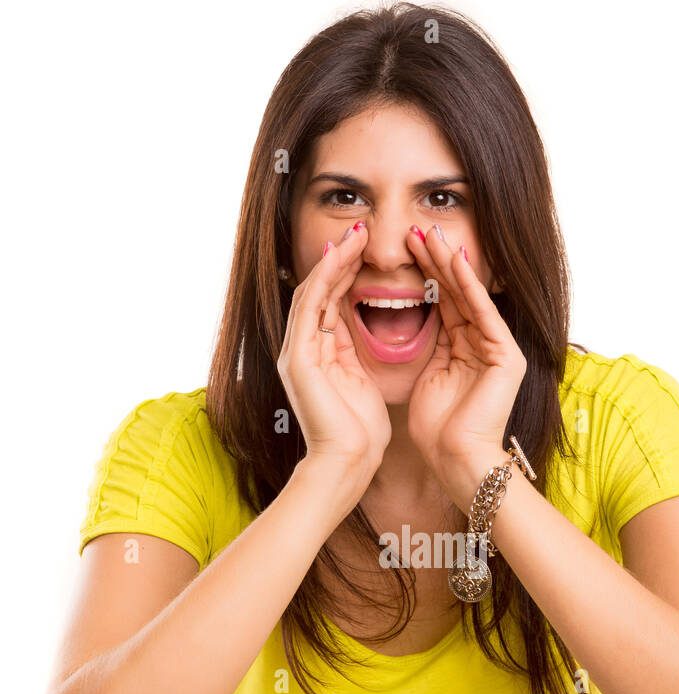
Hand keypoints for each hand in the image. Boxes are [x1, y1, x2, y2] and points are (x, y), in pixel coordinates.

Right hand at [277, 223, 390, 480]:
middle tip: (362, 230)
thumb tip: (367, 335)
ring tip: (356, 235)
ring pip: (313, 292)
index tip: (367, 251)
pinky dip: (327, 279)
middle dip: (340, 259)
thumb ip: (355, 356)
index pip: (330, 304)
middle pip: (318, 291)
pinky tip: (343, 257)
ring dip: (335, 260)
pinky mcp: (299, 358)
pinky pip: (311, 306)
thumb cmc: (359, 434)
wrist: (347, 463)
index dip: (347, 274)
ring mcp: (296, 352)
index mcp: (317, 356)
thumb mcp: (361, 384)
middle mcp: (301, 350)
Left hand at [405, 224, 525, 489]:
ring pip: (469, 297)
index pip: (443, 305)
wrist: (456, 460)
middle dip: (435, 262)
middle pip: (456, 295)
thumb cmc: (437, 431)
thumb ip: (427, 347)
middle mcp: (485, 346)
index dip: (424, 277)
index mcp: (465, 352)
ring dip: (448, 265)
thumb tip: (408, 320)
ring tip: (429, 236)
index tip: (404, 251)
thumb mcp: (425, 377)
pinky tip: (452, 260)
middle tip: (415, 231)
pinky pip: (483, 312)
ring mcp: (499, 349)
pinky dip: (467, 285)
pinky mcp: (507, 356)